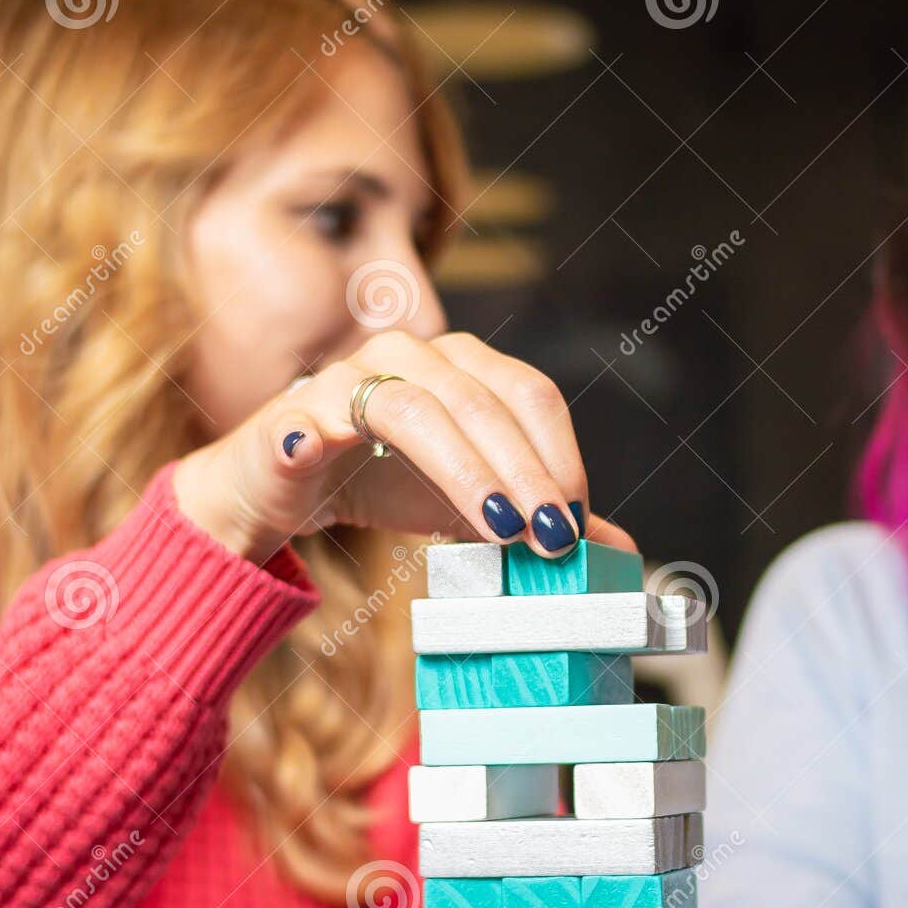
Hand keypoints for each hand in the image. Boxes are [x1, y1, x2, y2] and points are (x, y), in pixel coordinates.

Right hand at [173, 330, 636, 563]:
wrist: (287, 490)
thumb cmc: (386, 485)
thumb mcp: (475, 510)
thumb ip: (539, 522)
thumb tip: (620, 553)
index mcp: (465, 368)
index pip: (530, 397)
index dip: (558, 456)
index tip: (574, 522)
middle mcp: (414, 354)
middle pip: (487, 401)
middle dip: (527, 472)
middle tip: (552, 537)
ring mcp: (354, 374)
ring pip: (422, 408)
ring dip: (467, 469)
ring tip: (498, 528)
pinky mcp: (300, 409)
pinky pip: (323, 417)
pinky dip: (334, 439)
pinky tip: (352, 472)